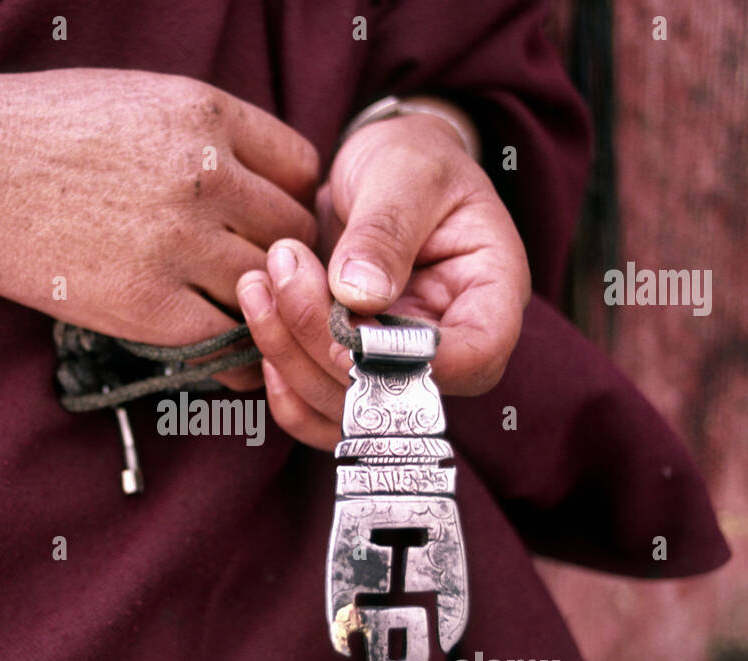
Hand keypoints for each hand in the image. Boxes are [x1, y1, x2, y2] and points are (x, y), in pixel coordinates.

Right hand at [0, 69, 317, 386]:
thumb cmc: (38, 129)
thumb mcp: (137, 99)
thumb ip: (208, 133)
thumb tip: (262, 180)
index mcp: (206, 114)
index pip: (301, 167)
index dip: (292, 198)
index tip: (268, 219)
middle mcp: (204, 175)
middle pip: (292, 231)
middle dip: (281, 254)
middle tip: (255, 273)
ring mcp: (177, 242)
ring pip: (265, 288)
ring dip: (258, 304)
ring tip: (236, 312)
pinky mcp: (147, 304)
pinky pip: (226, 340)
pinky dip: (234, 351)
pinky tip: (225, 352)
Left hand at [236, 110, 529, 447]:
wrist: (380, 170)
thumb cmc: (412, 162)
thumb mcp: (407, 174)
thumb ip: (385, 230)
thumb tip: (358, 293)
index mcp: (491, 298)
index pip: (474, 359)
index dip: (408, 355)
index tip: (349, 309)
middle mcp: (451, 350)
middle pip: (396, 395)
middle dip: (325, 344)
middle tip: (282, 265)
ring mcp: (400, 371)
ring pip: (347, 412)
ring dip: (291, 358)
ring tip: (257, 282)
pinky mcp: (355, 376)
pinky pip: (317, 412)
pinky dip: (280, 379)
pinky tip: (260, 321)